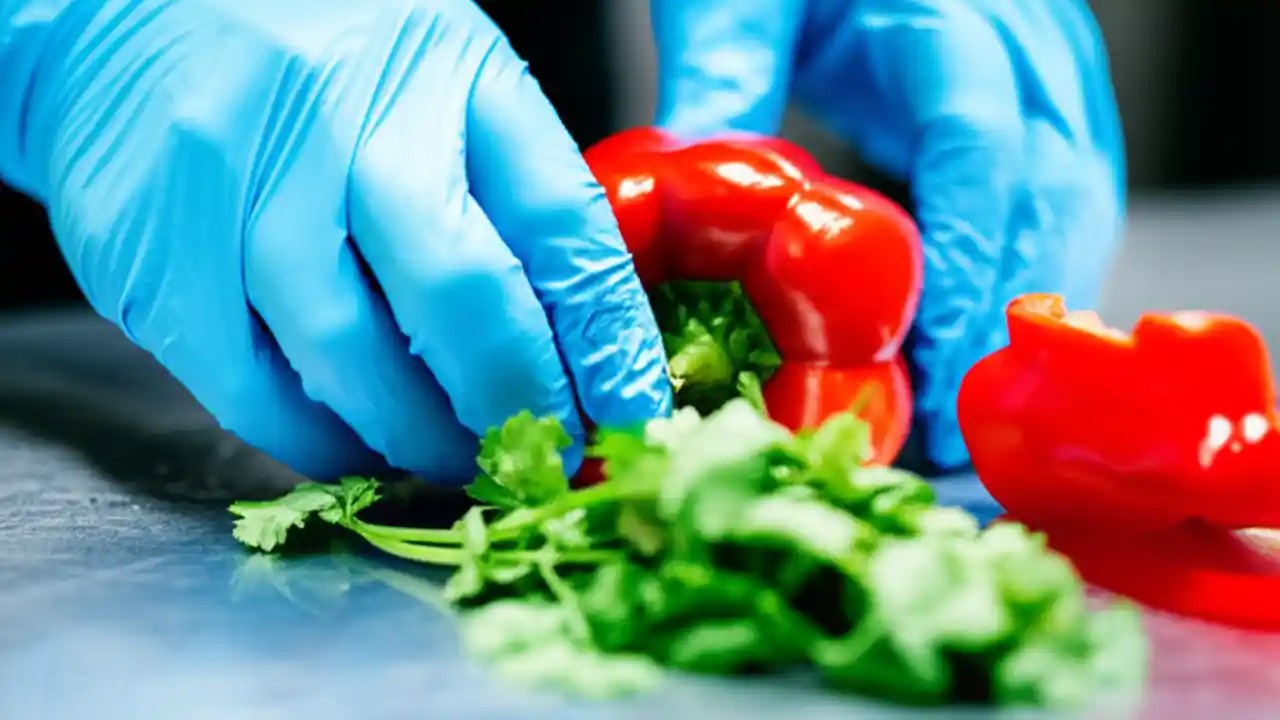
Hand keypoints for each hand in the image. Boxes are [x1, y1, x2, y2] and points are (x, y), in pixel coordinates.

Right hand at [1, 0, 670, 479]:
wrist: (113, 14)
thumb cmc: (311, 60)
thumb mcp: (434, 76)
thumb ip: (507, 185)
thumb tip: (584, 344)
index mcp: (449, 67)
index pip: (563, 222)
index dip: (609, 340)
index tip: (633, 413)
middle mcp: (346, 117)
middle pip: (461, 296)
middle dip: (518, 404)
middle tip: (543, 456)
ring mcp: (242, 187)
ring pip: (354, 361)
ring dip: (422, 439)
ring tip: (454, 458)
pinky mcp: (157, 260)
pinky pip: (257, 395)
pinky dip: (326, 443)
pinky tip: (360, 443)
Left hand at [652, 0, 1124, 468]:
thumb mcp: (747, 0)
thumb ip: (725, 78)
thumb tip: (676, 181)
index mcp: (948, 19)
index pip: (983, 148)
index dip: (970, 258)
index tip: (936, 355)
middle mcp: (1022, 47)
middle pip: (1050, 193)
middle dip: (1002, 312)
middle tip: (947, 419)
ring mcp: (1048, 74)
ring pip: (1076, 205)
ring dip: (1025, 307)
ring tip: (960, 405)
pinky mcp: (1047, 104)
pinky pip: (1066, 200)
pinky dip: (1026, 276)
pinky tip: (977, 339)